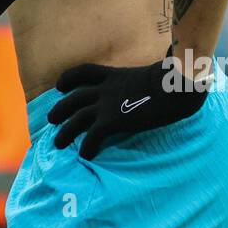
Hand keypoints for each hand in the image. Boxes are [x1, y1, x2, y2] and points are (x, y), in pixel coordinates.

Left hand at [47, 55, 211, 159]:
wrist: (176, 85)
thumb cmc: (175, 78)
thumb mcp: (154, 72)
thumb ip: (148, 76)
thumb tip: (164, 75)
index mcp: (115, 75)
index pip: (85, 72)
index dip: (69, 78)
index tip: (59, 85)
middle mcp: (106, 89)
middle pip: (74, 98)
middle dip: (60, 108)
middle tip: (51, 118)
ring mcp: (107, 104)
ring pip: (77, 118)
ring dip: (65, 132)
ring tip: (57, 143)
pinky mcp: (112, 121)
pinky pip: (92, 136)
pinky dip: (86, 147)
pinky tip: (85, 155)